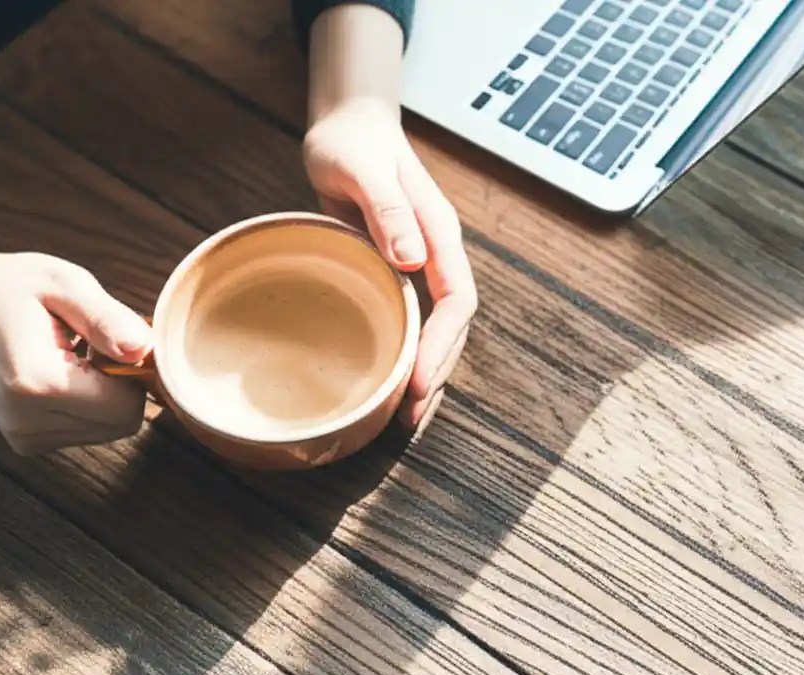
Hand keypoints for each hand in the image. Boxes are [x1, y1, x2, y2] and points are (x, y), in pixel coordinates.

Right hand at [0, 252, 151, 454]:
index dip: (134, 372)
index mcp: (36, 382)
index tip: (110, 338)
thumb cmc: (14, 288)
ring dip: (105, 395)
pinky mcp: (26, 443)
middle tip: (91, 344)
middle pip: (120, 424)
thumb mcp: (64, 284)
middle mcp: (25, 421)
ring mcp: (22, 437)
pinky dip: (87, 405)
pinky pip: (86, 432)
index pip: (125, 407)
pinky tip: (63, 373)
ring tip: (73, 356)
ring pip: (107, 430)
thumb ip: (106, 318)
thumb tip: (143, 350)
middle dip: (121, 384)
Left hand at [303, 99, 477, 429]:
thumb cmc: (351, 143)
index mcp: (437, 232)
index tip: (420, 381)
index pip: (456, 300)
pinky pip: (411, 322)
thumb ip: (387, 209)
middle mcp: (435, 254)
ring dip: (426, 374)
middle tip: (411, 418)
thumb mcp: (362, 169)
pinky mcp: (396, 273)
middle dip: (438, 373)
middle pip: (453, 326)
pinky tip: (390, 384)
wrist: (347, 126)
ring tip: (407, 419)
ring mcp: (419, 266)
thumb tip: (412, 260)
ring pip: (436, 331)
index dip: (442, 344)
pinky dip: (406, 356)